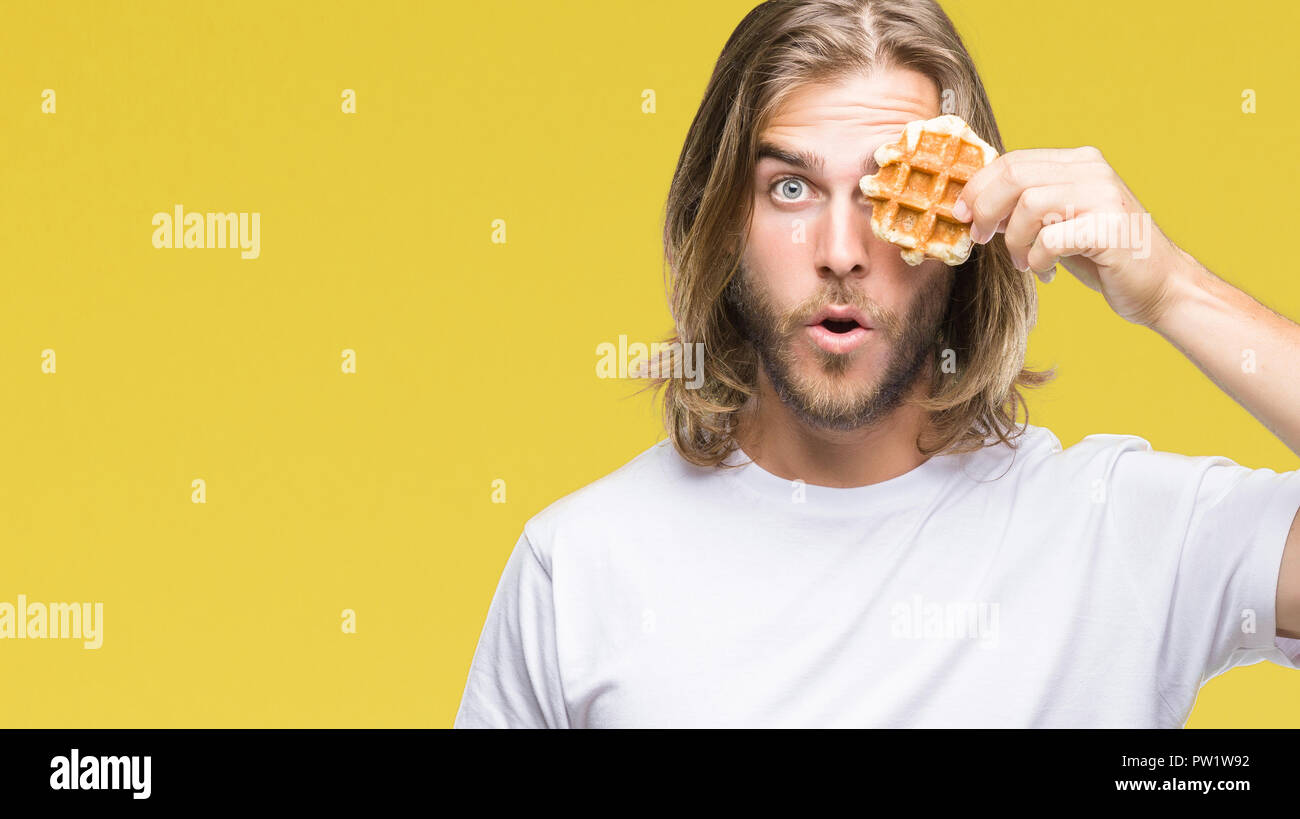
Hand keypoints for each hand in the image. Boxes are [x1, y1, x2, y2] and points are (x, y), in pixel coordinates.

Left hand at [951, 146, 1187, 327]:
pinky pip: (1050, 239)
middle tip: (979, 238)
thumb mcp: (1056, 225)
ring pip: (1029, 204)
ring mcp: (1104, 196)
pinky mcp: (1110, 228)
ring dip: (1014, 241)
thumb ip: (1022, 209)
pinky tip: (1046, 271)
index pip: (1013, 161)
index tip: (961, 214)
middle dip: (985, 209)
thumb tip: (973, 206)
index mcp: (1078, 163)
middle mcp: (1092, 170)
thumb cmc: (1102, 257)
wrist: (1159, 286)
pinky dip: (1037, 260)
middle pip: (1015, 176)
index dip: (978, 187)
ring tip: (1022, 262)